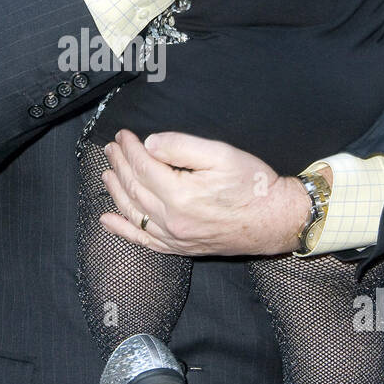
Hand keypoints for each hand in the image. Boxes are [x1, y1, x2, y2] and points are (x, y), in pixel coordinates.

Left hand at [99, 129, 311, 256]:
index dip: (130, 148)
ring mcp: (175, 237)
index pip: (143, 166)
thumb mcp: (221, 154)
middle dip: (119, 165)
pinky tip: (108, 220)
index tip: (124, 135)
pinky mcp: (181, 248)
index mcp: (180, 194)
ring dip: (116, 191)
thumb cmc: (254, 185)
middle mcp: (173, 220)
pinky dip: (123, 229)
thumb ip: (181, 146)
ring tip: (107, 173)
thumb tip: (149, 145)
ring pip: (134, 212)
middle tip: (111, 149)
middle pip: (134, 188)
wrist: (276, 220)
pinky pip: (144, 240)